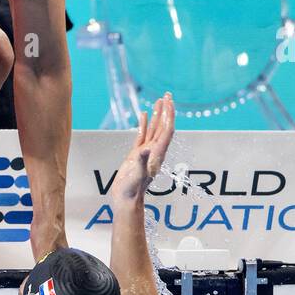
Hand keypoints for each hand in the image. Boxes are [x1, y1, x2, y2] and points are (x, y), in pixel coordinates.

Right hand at [112, 92, 175, 209]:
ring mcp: (146, 152)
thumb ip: (141, 161)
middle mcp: (154, 151)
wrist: (126, 200)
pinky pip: (142, 135)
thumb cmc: (131, 189)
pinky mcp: (136, 155)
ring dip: (158, 114)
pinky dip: (144, 124)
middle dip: (166, 110)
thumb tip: (147, 148)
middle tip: (167, 94)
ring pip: (154, 129)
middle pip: (163, 126)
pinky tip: (143, 115)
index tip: (169, 101)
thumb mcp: (136, 175)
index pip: (166, 130)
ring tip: (159, 100)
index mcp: (156, 153)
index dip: (169, 115)